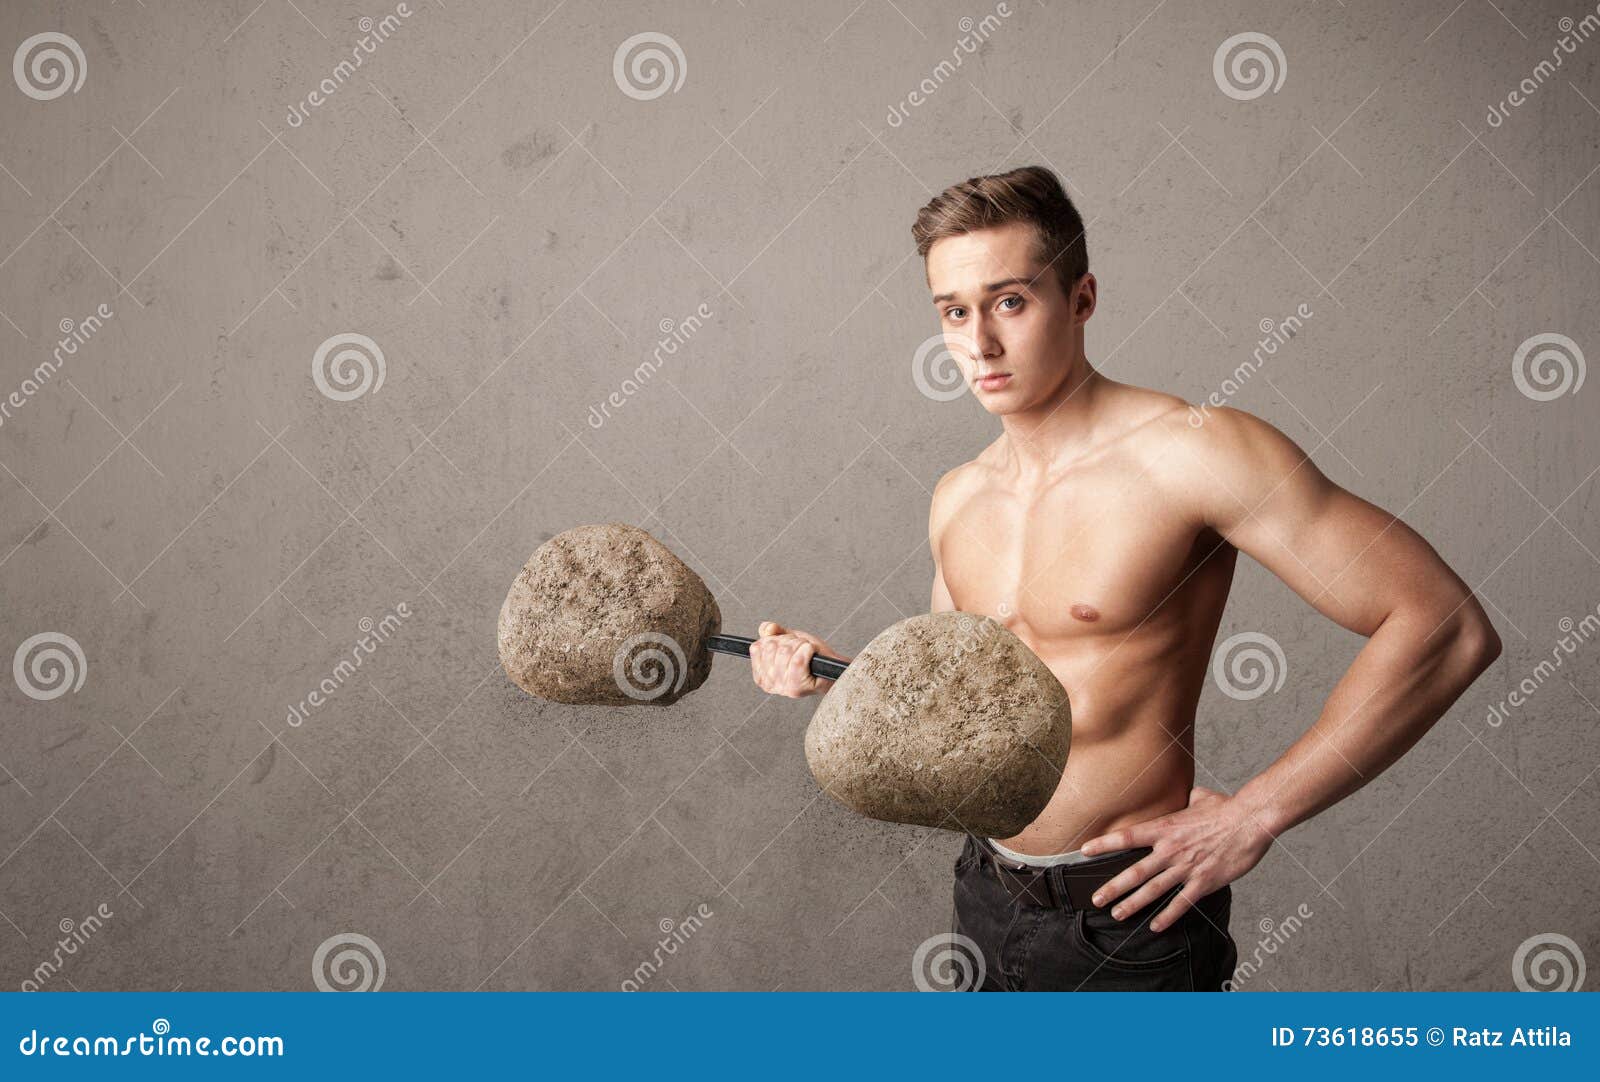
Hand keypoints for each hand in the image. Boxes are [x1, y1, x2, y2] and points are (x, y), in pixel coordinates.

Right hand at [749, 621, 840, 697]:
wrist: (832, 669)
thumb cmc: (811, 656)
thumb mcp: (790, 639)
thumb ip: (775, 632)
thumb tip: (767, 629)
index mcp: (761, 674)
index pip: (758, 647)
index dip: (775, 639)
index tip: (786, 643)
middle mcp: (768, 683)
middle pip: (771, 648)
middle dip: (789, 640)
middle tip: (800, 647)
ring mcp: (782, 687)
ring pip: (785, 652)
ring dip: (800, 645)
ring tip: (807, 651)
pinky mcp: (796, 688)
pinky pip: (797, 660)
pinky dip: (808, 650)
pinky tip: (811, 653)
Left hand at [1078, 786, 1273, 932]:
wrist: (1250, 821)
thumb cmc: (1227, 807)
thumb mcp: (1201, 797)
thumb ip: (1189, 799)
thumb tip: (1191, 794)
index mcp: (1166, 828)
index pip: (1128, 837)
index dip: (1104, 844)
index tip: (1084, 851)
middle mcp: (1170, 849)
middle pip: (1135, 871)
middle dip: (1113, 887)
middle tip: (1096, 899)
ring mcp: (1186, 867)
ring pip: (1153, 890)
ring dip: (1133, 904)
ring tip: (1117, 914)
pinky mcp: (1204, 881)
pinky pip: (1181, 902)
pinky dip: (1167, 916)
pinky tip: (1155, 926)